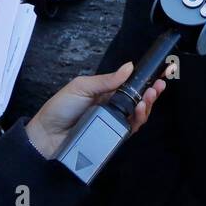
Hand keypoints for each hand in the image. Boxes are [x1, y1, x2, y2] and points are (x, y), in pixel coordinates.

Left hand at [25, 62, 164, 158]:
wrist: (46, 136)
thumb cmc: (60, 109)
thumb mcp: (82, 87)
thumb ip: (106, 80)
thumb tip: (128, 67)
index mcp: (104, 94)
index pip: (129, 87)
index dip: (144, 81)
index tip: (158, 73)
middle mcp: (112, 109)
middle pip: (138, 101)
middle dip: (151, 92)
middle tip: (159, 85)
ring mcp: (113, 124)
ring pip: (137, 116)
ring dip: (147, 105)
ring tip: (150, 96)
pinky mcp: (112, 138)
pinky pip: (129, 130)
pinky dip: (138, 120)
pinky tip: (140, 110)